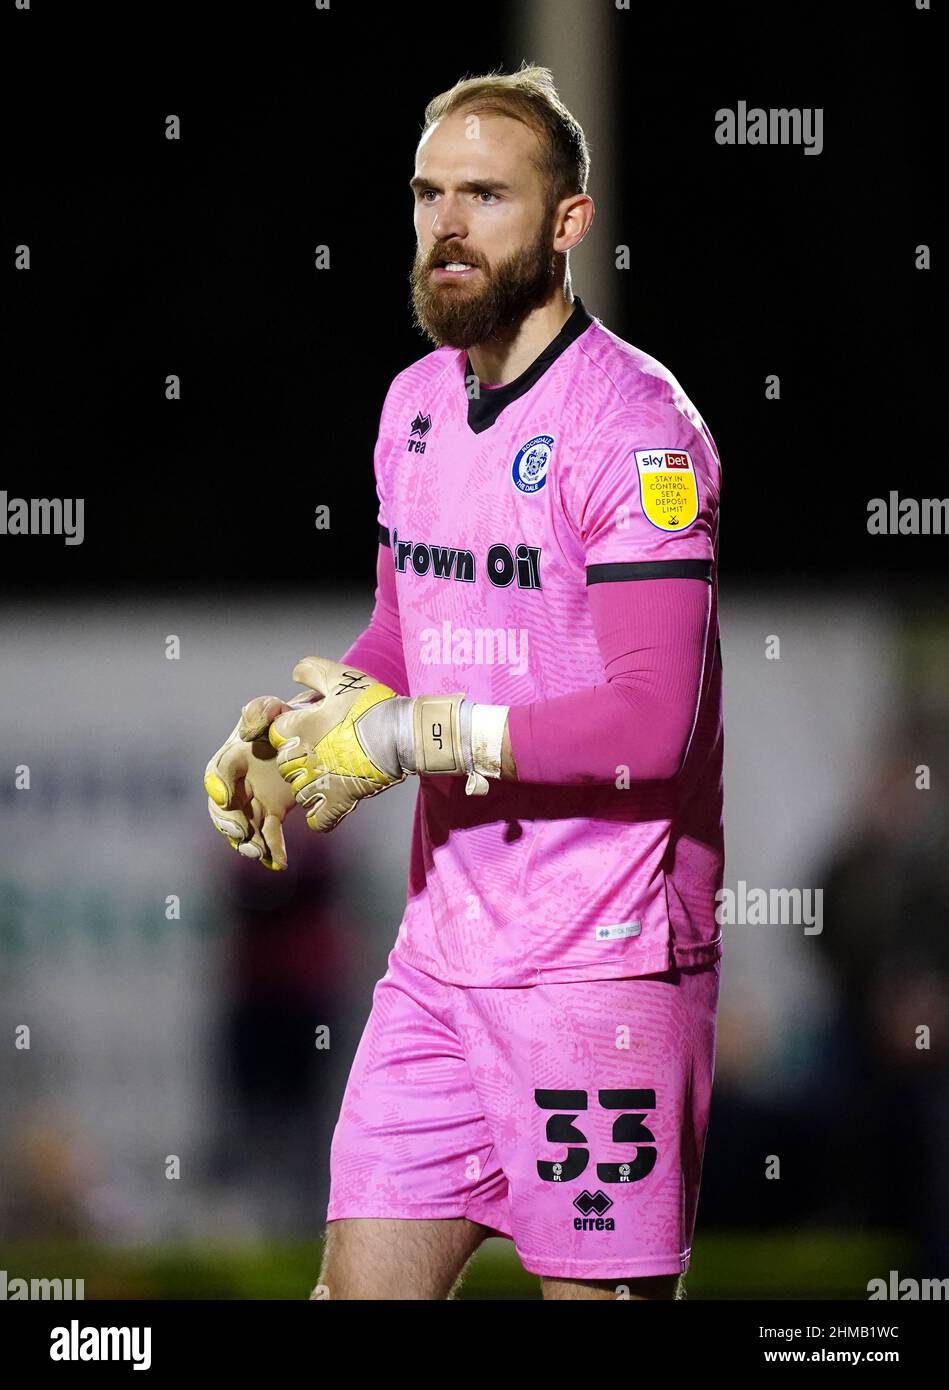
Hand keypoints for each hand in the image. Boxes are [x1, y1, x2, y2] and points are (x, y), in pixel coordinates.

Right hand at [204, 695, 304, 868]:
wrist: (304, 735)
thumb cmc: (283, 719)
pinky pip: (267, 835)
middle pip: (223, 808)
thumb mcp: (272, 709)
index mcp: (233, 755)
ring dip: (246, 843)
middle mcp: (237, 782)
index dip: (218, 784)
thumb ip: (259, 712)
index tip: (224, 797)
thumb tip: (247, 732)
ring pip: (242, 827)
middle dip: (227, 823)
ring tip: (257, 852)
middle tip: (240, 833)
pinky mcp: (271, 812)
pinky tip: (280, 863)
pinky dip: (272, 850)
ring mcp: (252, 800)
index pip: (219, 770)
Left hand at [268, 657, 485, 834]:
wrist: (401, 732)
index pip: (276, 734)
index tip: (308, 729)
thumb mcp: (341, 677)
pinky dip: (320, 814)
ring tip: (328, 775)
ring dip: (308, 785)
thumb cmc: (371, 705)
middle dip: (298, 759)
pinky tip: (329, 803)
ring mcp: (319, 782)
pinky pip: (316, 818)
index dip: (290, 731)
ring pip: (297, 792)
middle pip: (284, 765)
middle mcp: (303, 756)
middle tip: (322, 752)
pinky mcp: (338, 801)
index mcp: (299, 727)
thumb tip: (295, 672)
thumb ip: (313, 671)